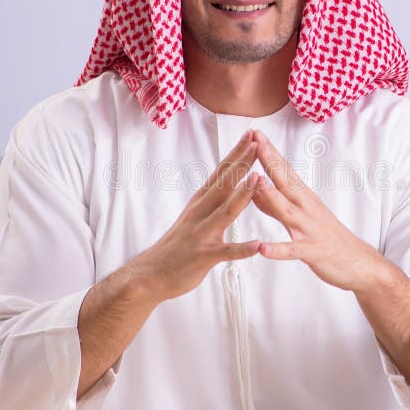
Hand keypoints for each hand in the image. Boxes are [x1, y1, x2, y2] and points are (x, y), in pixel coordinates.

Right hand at [128, 131, 261, 304]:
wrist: (150, 274)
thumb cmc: (178, 245)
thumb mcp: (195, 216)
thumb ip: (213, 200)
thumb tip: (232, 181)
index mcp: (201, 201)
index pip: (222, 172)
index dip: (237, 153)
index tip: (251, 134)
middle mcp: (200, 212)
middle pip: (224, 183)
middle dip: (241, 163)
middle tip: (257, 143)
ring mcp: (201, 233)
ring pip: (225, 212)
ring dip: (242, 196)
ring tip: (258, 180)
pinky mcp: (203, 256)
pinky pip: (225, 252)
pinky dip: (241, 249)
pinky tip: (258, 245)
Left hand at [251, 130, 388, 295]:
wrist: (359, 263)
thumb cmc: (326, 238)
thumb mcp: (299, 216)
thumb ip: (274, 204)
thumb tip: (254, 187)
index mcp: (303, 199)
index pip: (284, 171)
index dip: (270, 152)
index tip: (255, 133)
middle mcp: (306, 209)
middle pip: (286, 182)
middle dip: (270, 162)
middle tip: (255, 142)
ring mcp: (310, 229)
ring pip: (288, 212)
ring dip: (271, 196)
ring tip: (256, 183)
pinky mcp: (313, 252)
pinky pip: (293, 250)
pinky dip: (278, 249)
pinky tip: (262, 248)